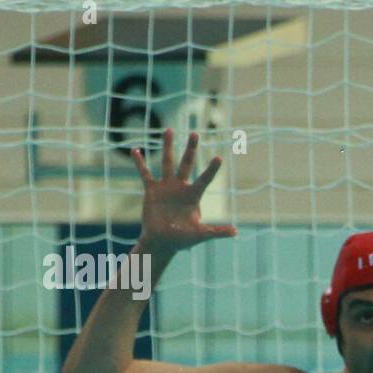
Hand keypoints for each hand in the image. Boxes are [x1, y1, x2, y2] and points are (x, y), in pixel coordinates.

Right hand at [132, 128, 235, 252]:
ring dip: (168, 146)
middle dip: (191, 149)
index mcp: (194, 195)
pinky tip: (135, 150)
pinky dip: (139, 162)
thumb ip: (217, 231)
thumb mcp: (201, 234)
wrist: (162, 242)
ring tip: (169, 130)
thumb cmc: (183, 239)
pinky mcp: (151, 190)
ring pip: (167, 162)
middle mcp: (181, 187)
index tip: (219, 158)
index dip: (212, 170)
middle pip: (187, 163)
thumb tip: (236, 233)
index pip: (205, 179)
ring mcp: (166, 186)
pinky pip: (145, 173)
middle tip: (195, 133)